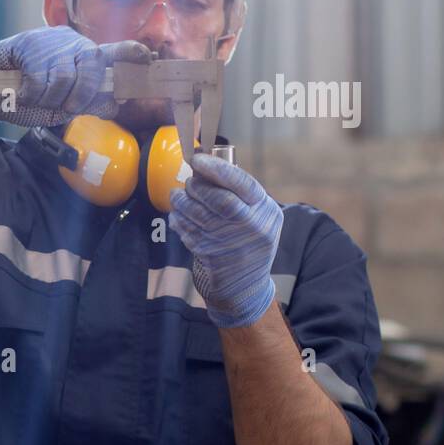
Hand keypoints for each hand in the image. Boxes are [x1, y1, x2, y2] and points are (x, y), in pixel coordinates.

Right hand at [0, 26, 150, 127]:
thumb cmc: (25, 95)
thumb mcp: (59, 105)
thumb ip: (87, 103)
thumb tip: (115, 102)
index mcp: (84, 59)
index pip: (115, 52)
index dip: (130, 54)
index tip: (146, 58)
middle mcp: (72, 45)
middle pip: (92, 68)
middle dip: (81, 96)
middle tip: (64, 108)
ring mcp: (51, 42)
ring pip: (65, 78)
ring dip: (48, 99)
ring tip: (34, 98)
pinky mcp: (28, 43)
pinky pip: (39, 77)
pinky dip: (30, 94)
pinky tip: (22, 92)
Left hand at [169, 154, 283, 327]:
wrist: (245, 285)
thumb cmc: (249, 239)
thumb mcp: (257, 215)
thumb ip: (237, 193)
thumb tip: (204, 166)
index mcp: (265, 211)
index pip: (242, 184)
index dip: (217, 169)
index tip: (197, 159)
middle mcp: (252, 227)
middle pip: (220, 200)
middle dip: (198, 186)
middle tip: (190, 182)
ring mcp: (230, 243)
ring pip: (199, 215)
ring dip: (182, 201)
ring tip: (178, 196)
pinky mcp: (210, 254)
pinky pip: (188, 230)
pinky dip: (178, 219)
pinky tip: (178, 214)